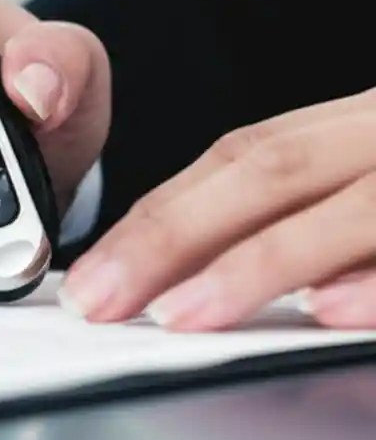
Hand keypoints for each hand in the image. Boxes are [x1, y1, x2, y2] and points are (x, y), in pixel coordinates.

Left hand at [60, 90, 375, 330]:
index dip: (161, 215)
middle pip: (270, 172)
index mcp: (363, 124)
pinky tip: (324, 311)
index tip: (92, 275)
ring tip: (174, 314)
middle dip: (170, 238)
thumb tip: (205, 281)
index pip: (245, 157)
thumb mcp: (375, 177)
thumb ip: (313, 212)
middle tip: (97, 302)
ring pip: (345, 208)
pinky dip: (375, 281)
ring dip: (251, 265)